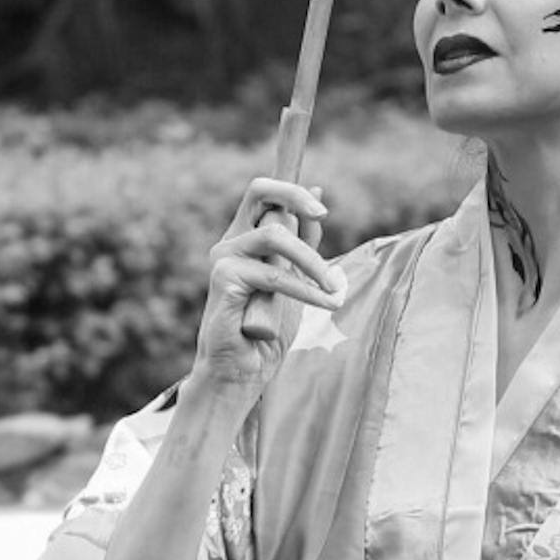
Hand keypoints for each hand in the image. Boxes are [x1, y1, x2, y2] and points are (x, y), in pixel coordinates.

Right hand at [186, 174, 344, 404]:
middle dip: (295, 197)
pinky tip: (324, 302)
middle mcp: (231, 241)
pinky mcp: (224, 279)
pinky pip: (274, 275)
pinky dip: (305, 289)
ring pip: (275, 236)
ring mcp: (224, 258)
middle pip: (259, 192)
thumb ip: (304, 241)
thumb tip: (318, 195)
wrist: (241, 370)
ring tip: (335, 288)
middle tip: (323, 216)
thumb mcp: (295, 277)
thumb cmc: (267, 328)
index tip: (321, 210)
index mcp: (245, 236)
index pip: (264, 192)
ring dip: (312, 261)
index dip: (292, 189)